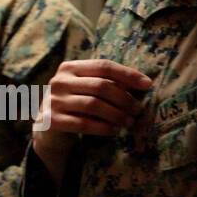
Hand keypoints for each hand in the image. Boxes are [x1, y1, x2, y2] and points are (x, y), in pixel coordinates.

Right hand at [33, 59, 150, 180]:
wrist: (48, 128)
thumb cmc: (75, 105)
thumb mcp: (85, 88)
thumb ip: (105, 82)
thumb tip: (143, 84)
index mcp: (69, 68)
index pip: (103, 66)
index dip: (128, 74)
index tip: (148, 85)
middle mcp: (58, 82)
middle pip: (101, 86)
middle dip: (124, 99)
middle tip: (138, 110)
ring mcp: (53, 101)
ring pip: (94, 105)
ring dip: (116, 115)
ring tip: (129, 122)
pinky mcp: (51, 120)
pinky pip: (84, 124)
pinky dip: (103, 128)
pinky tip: (114, 130)